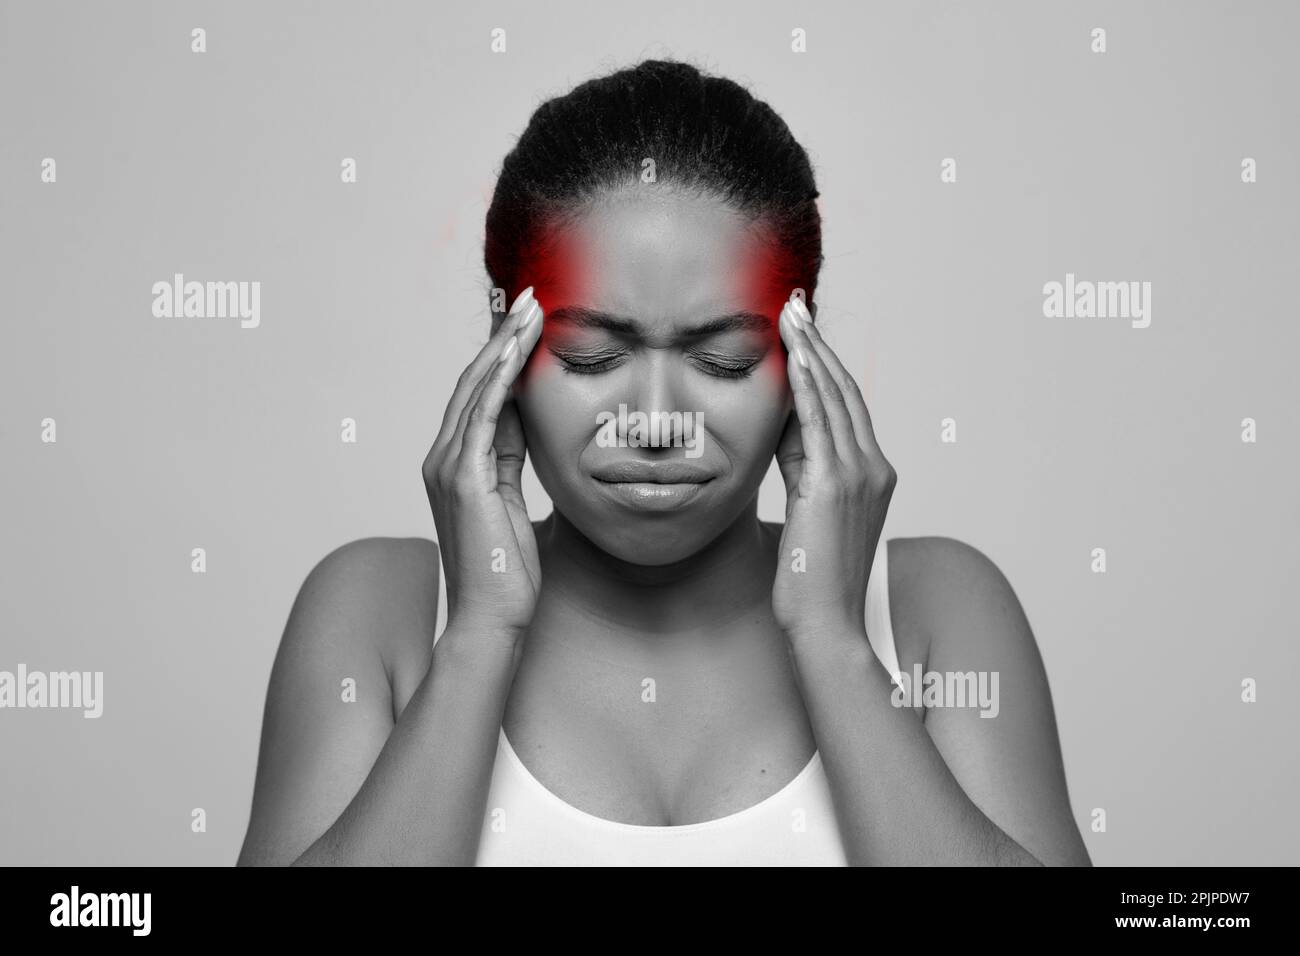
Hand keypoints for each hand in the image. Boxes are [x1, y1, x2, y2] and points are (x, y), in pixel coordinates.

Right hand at [422, 287, 544, 638]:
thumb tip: (534, 433)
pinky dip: (499, 379)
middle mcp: (443, 459)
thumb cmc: (509, 575)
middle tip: (532, 298)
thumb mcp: (517, 506)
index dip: (504, 356)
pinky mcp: (461, 478)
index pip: (481, 396)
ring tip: (531, 310)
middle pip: (474, 382)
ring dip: (504, 346)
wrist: (493, 620)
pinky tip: (518, 351)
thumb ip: (516, 467)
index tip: (531, 323)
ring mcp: (447, 467)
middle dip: (503, 337)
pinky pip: (481, 416)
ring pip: (475, 390)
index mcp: (457, 465)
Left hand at [771, 295, 896, 644]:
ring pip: (836, 398)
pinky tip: (797, 354)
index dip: (827, 365)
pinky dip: (811, 383)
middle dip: (820, 345)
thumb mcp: (807, 511)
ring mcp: (861, 475)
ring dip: (813, 351)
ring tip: (791, 315)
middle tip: (796, 306)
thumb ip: (800, 468)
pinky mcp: (836, 484)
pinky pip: (821, 421)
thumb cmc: (811, 581)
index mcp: (874, 476)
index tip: (807, 332)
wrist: (825, 624)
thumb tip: (782, 428)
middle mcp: (875, 469)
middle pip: (846, 391)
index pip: (848, 407)